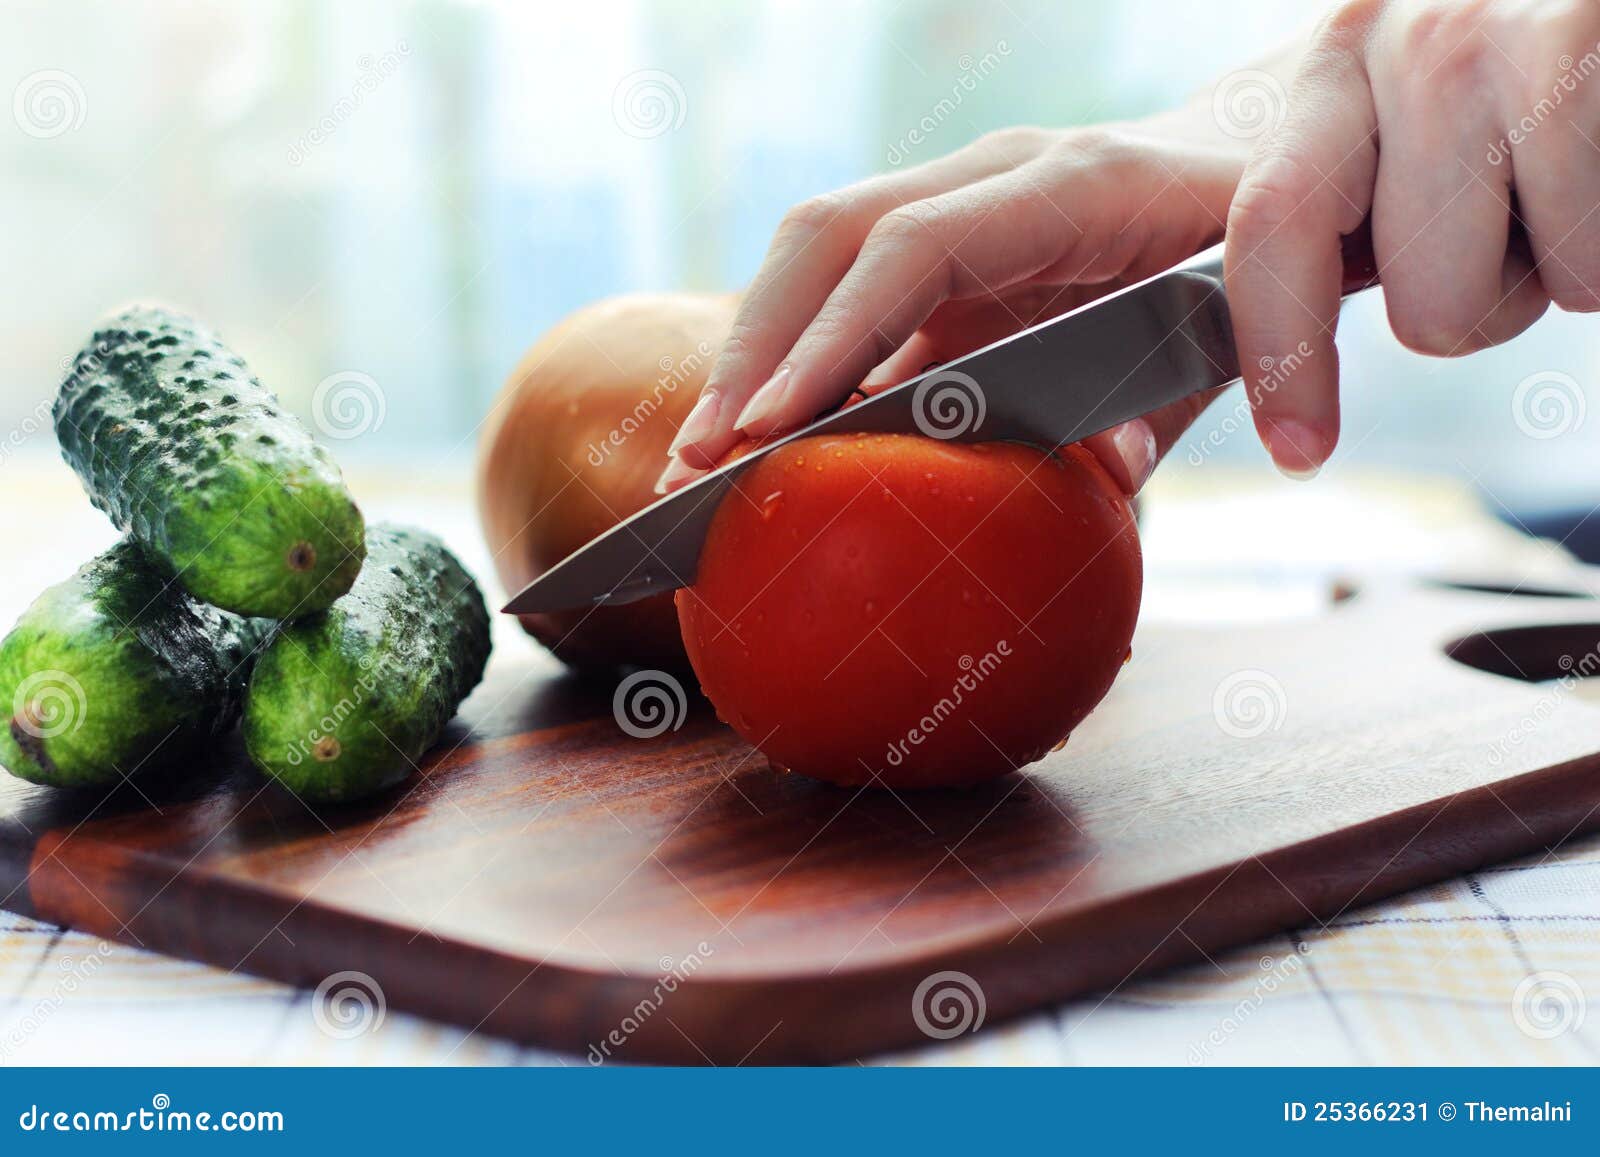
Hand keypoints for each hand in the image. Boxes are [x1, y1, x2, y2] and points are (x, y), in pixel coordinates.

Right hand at [655, 108, 1264, 495]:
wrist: (1260, 152)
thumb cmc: (1255, 235)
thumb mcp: (1235, 310)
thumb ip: (1177, 385)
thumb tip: (1105, 469)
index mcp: (1066, 185)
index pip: (913, 250)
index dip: (834, 336)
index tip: (773, 426)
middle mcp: (991, 180)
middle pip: (827, 237)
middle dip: (752, 348)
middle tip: (700, 457)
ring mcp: (958, 209)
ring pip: (818, 260)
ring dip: (754, 357)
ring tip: (703, 459)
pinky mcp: (946, 252)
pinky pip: (850, 297)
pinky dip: (800, 366)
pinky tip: (769, 440)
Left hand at [1227, 0, 1596, 476]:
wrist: (1595, 5)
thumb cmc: (1524, 66)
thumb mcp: (1398, 111)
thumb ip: (1321, 215)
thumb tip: (1232, 373)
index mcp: (1325, 73)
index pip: (1268, 229)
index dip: (1279, 353)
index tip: (1298, 450)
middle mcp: (1385, 40)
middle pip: (1422, 306)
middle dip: (1481, 305)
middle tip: (1513, 230)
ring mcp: (1483, 33)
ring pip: (1512, 294)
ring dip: (1558, 274)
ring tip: (1565, 183)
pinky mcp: (1578, 36)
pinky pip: (1587, 259)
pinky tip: (1599, 165)